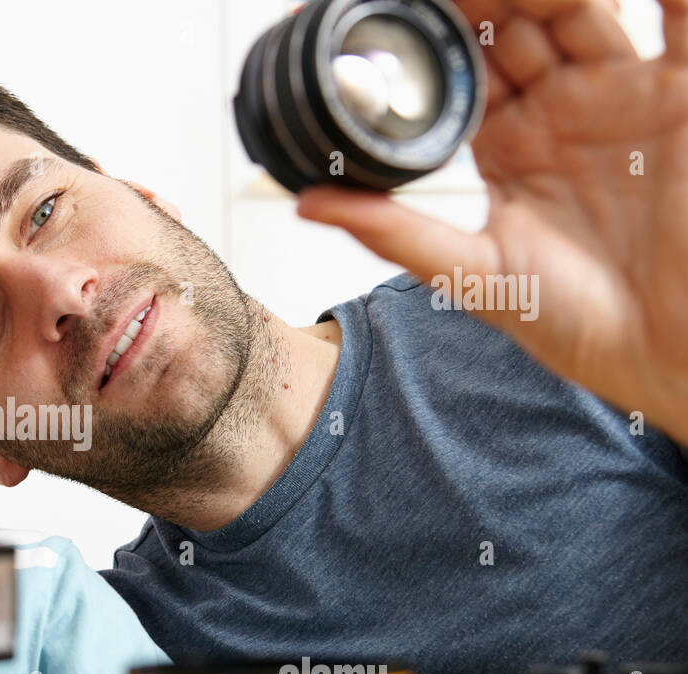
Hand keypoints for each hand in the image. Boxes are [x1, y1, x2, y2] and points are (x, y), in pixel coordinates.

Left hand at [297, 0, 687, 442]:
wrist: (668, 354)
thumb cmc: (581, 325)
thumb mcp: (475, 275)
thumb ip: (396, 233)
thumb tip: (307, 203)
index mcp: (507, 144)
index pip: (456, 68)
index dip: (418, 33)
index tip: (364, 11)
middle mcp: (560, 109)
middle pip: (510, 22)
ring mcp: (621, 93)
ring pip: (577, 7)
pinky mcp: (685, 92)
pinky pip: (677, 17)